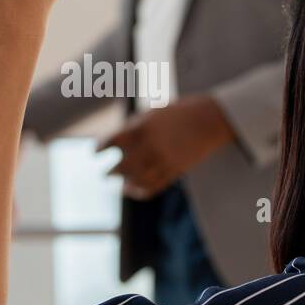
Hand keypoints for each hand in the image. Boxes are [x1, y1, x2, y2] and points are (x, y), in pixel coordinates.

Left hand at [97, 94, 235, 199]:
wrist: (209, 120)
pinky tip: (134, 190)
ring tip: (121, 185)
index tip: (95, 152)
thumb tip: (116, 141)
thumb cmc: (178, 113)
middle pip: (123, 166)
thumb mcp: (152, 113)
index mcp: (142, 127)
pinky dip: (141, 191)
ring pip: (137, 179)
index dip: (101, 148)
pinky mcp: (175, 171)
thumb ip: (133, 127)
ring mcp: (163, 160)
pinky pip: (154, 186)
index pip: (113, 141)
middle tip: (106, 174)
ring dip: (126, 184)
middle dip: (112, 172)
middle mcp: (151, 146)